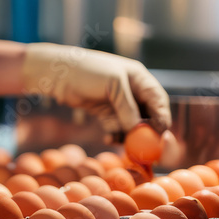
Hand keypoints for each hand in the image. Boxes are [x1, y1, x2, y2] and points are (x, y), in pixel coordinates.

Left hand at [21, 43, 170, 133]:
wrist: (57, 72)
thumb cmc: (87, 70)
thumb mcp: (112, 85)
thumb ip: (127, 107)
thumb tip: (139, 131)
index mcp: (139, 78)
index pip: (158, 100)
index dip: (162, 117)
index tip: (160, 134)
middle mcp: (131, 90)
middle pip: (147, 114)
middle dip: (147, 131)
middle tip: (145, 147)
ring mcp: (117, 102)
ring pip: (131, 124)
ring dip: (130, 136)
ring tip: (124, 145)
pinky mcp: (104, 111)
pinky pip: (116, 127)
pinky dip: (115, 135)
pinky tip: (108, 139)